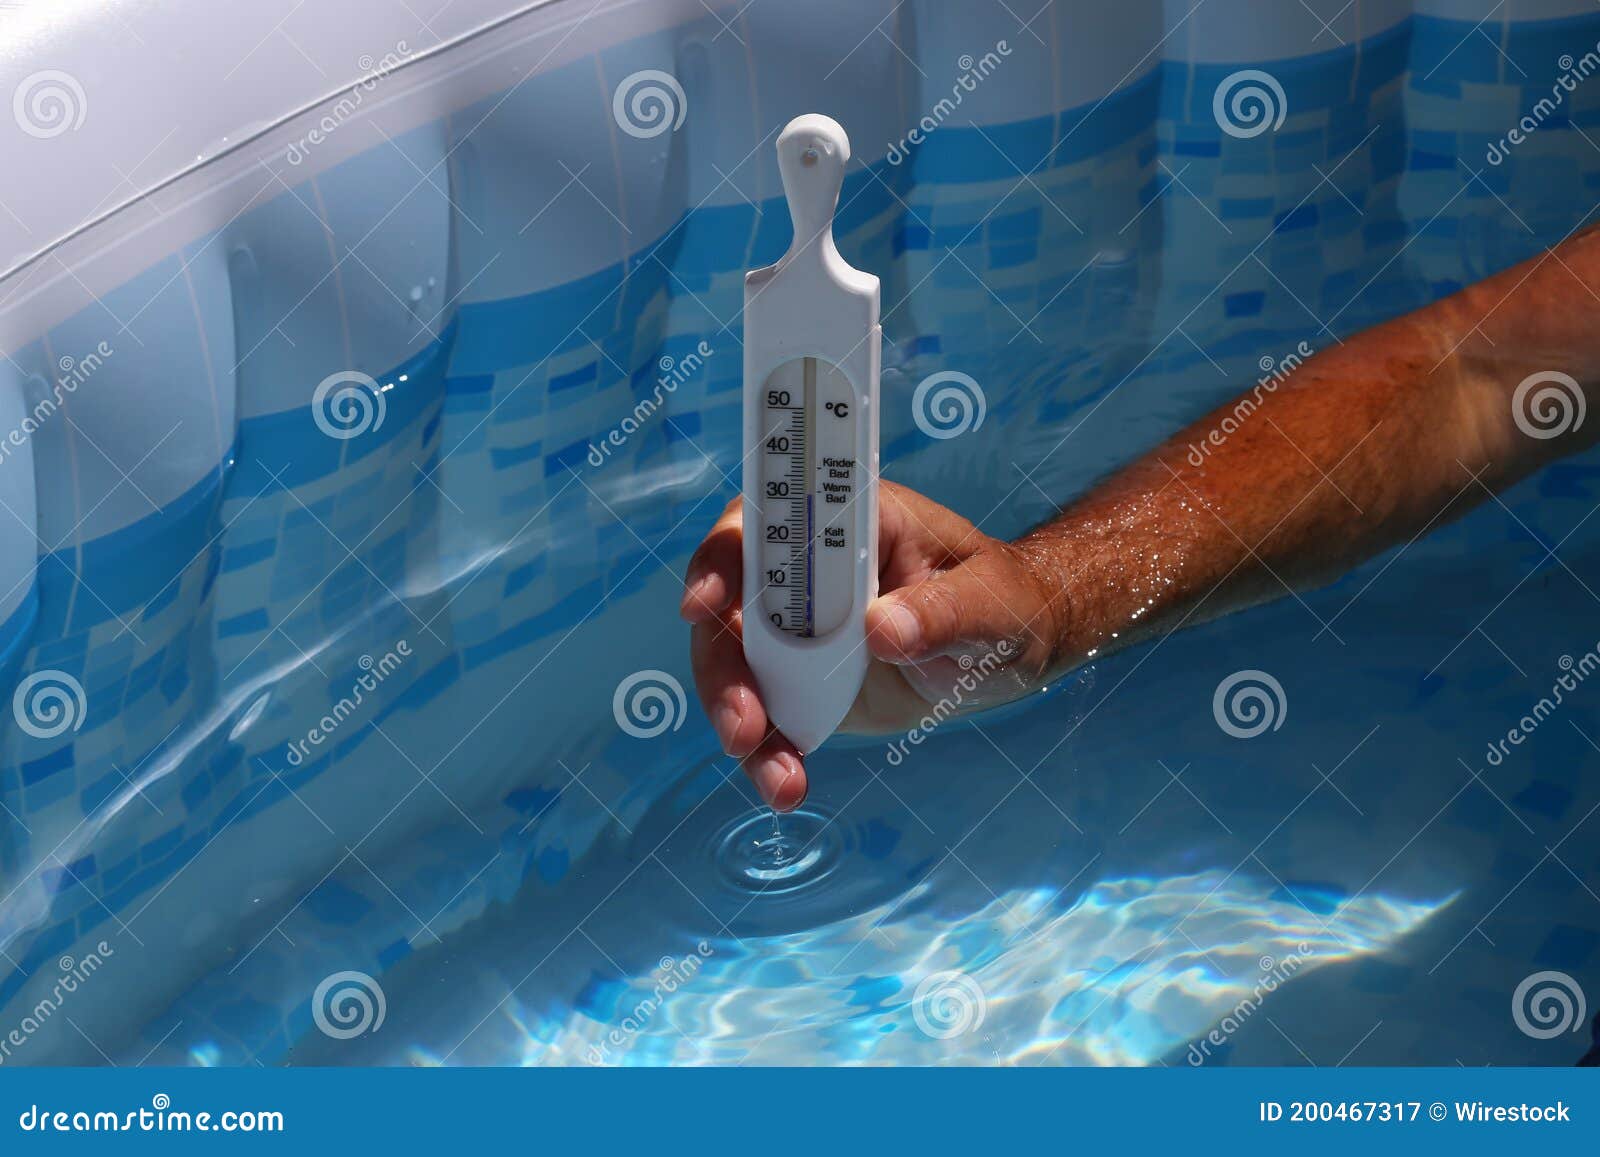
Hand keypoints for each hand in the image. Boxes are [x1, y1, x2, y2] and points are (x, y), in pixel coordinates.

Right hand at [679, 481, 1060, 809]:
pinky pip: (766, 715)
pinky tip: (788, 786)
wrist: (1013, 652)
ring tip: (779, 780)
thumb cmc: (1006, 602)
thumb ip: (941, 612)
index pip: (764, 523)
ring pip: (735, 668)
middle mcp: (806, 570)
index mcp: (846, 521)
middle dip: (724, 670)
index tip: (702, 606)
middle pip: (730, 607)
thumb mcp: (989, 601)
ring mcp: (798, 628)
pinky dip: (768, 753)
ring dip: (740, 721)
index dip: (721, 558)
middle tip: (744, 728)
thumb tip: (883, 630)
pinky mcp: (803, 682)